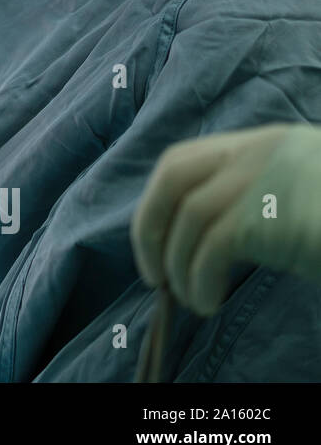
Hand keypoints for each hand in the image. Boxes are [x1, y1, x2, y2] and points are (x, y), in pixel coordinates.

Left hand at [131, 123, 320, 314]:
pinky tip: (207, 301)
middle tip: (154, 273)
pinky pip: (210, 250)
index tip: (156, 237)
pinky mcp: (267, 216)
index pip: (184, 159)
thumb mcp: (295, 195)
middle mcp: (258, 151)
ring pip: (189, 219)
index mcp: (263, 142)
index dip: (158, 200)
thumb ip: (254, 200)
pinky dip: (198, 279)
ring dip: (178, 265)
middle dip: (149, 227)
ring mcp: (263, 179)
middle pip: (172, 177)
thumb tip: (196, 239)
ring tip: (190, 297)